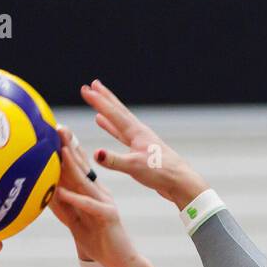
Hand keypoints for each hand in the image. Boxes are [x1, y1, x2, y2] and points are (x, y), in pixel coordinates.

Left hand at [49, 125, 139, 266]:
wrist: (121, 261)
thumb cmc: (98, 241)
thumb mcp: (75, 222)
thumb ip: (63, 207)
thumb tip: (46, 194)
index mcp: (93, 192)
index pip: (79, 167)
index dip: (68, 148)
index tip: (55, 131)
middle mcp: (100, 192)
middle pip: (82, 167)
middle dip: (70, 147)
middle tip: (58, 128)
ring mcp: (106, 202)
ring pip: (85, 182)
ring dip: (71, 166)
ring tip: (60, 151)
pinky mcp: (108, 215)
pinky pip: (88, 205)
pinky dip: (74, 198)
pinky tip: (61, 191)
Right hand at [80, 79, 208, 207]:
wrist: (180, 182)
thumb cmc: (161, 173)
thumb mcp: (134, 167)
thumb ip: (113, 160)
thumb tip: (95, 153)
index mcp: (137, 133)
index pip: (113, 113)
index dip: (98, 101)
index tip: (85, 89)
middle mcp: (139, 133)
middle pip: (118, 111)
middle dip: (104, 97)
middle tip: (92, 84)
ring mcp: (140, 141)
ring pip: (120, 121)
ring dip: (108, 112)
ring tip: (97, 104)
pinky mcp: (141, 151)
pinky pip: (121, 135)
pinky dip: (112, 128)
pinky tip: (107, 125)